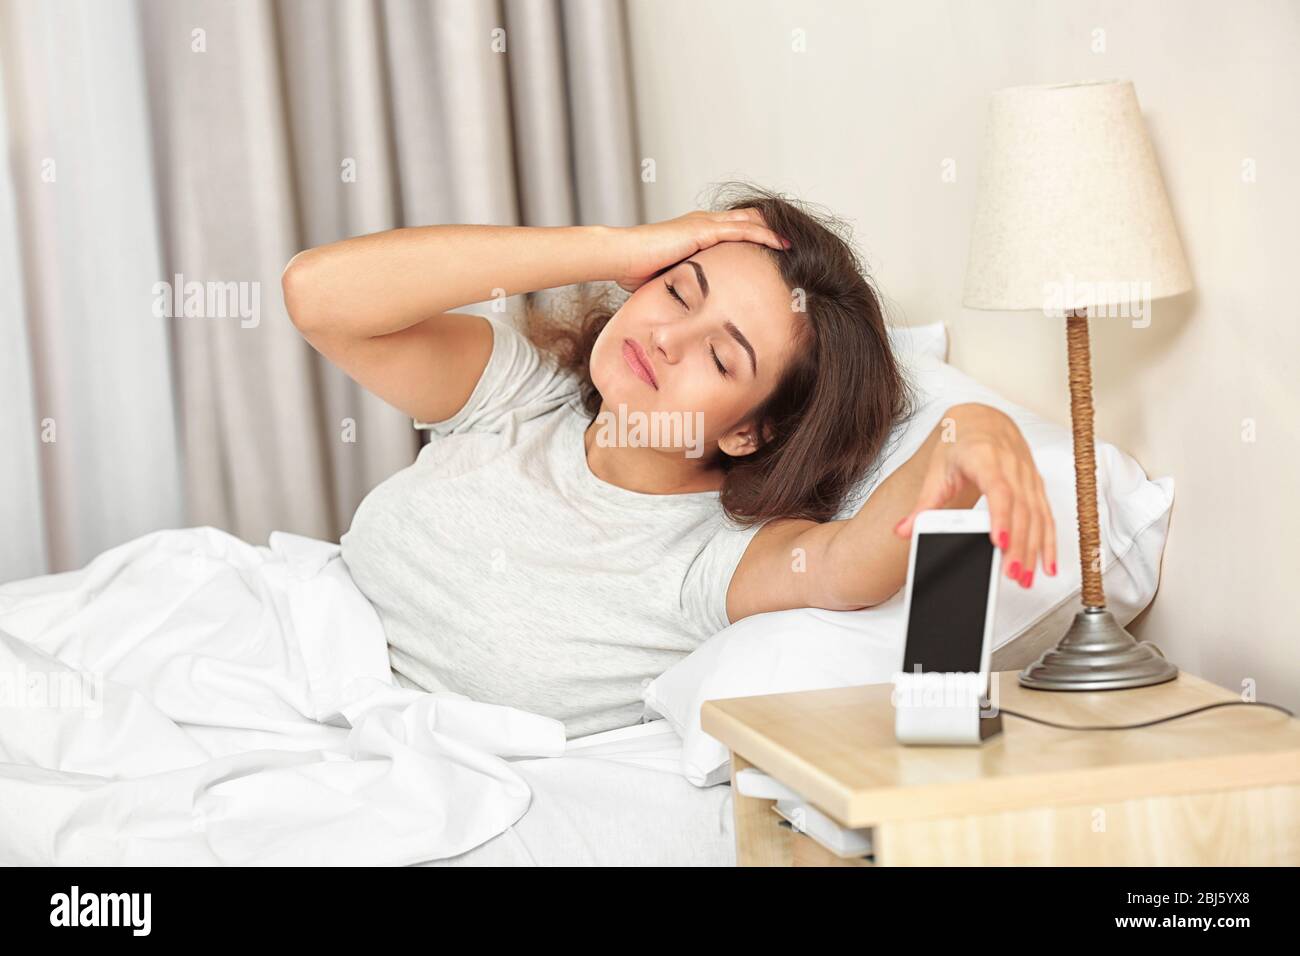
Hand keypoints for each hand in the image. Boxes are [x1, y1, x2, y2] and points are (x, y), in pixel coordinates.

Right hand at [611, 209, 788, 292]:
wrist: (620, 257)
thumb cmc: (633, 270)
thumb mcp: (666, 278)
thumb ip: (681, 286)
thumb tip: (687, 309)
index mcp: (695, 233)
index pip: (733, 230)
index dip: (755, 237)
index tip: (775, 251)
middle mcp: (703, 223)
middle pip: (747, 221)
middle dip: (771, 230)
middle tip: (795, 243)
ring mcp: (704, 223)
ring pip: (750, 222)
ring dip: (775, 231)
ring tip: (798, 242)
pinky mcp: (704, 230)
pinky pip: (743, 230)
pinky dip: (765, 235)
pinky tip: (783, 244)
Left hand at [894, 404, 1056, 587]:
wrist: (982, 423)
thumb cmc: (960, 444)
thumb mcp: (937, 471)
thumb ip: (923, 504)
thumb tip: (905, 530)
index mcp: (985, 458)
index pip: (998, 489)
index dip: (1001, 516)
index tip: (999, 542)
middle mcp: (1012, 466)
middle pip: (1020, 510)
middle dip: (1018, 545)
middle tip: (1011, 573)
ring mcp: (1028, 476)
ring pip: (1036, 516)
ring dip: (1033, 550)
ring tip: (1024, 577)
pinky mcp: (1037, 486)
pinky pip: (1047, 516)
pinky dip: (1048, 542)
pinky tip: (1046, 565)